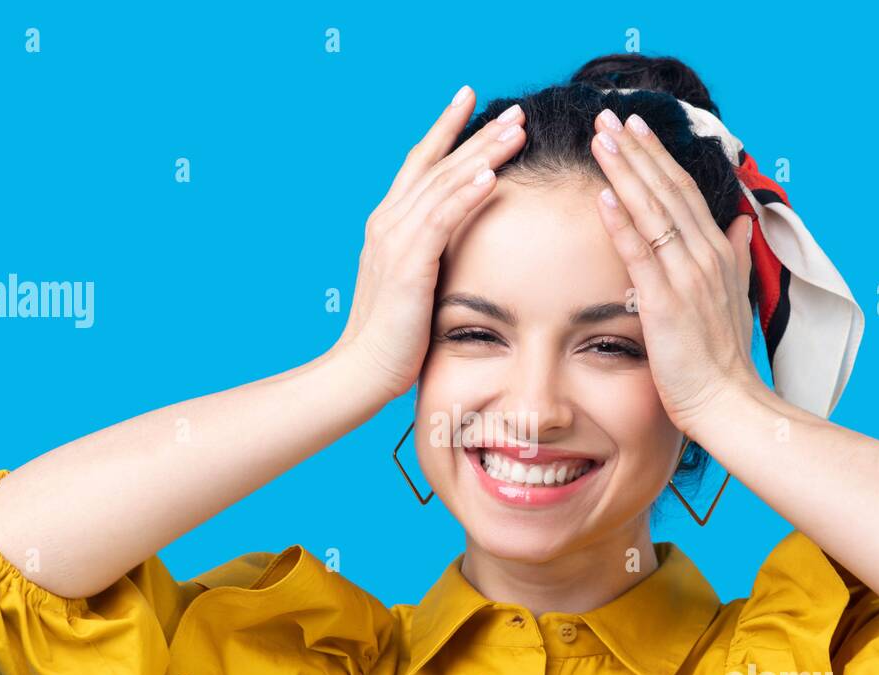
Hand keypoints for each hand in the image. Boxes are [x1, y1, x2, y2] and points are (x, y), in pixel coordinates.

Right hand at [337, 87, 528, 402]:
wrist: (362, 371)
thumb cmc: (392, 338)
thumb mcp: (411, 284)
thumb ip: (428, 256)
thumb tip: (456, 246)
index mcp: (388, 224)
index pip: (420, 163)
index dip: (445, 129)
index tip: (471, 99)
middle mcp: (388, 222)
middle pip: (438, 165)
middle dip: (478, 135)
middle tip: (516, 112)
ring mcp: (395, 240)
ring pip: (444, 184)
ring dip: (482, 154)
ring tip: (516, 133)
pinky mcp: (407, 264)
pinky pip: (442, 219)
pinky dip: (466, 194)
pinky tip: (491, 175)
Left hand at [588, 109, 764, 431]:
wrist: (729, 403)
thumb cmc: (724, 360)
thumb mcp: (737, 300)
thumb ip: (738, 259)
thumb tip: (744, 225)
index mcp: (719, 253)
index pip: (684, 192)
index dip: (658, 157)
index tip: (634, 128)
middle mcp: (706, 257)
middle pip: (667, 190)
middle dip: (636, 150)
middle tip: (609, 115)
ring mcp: (687, 278)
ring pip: (653, 212)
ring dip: (625, 172)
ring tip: (601, 139)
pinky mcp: (666, 303)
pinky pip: (641, 254)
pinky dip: (622, 222)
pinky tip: (604, 194)